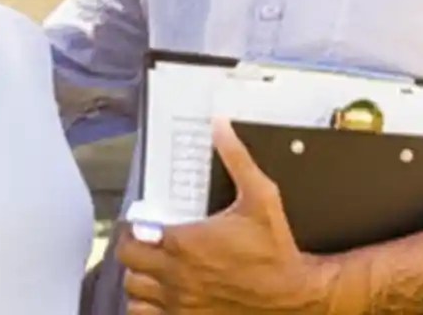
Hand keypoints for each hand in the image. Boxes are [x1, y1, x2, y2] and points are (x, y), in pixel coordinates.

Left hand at [116, 120, 339, 313]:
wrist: (294, 294)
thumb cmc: (275, 249)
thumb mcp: (261, 196)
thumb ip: (237, 159)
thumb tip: (221, 126)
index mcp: (183, 242)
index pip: (132, 236)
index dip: (134, 230)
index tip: (145, 226)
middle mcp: (175, 275)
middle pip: (128, 263)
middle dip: (134, 252)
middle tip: (147, 246)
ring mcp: (179, 303)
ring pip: (134, 293)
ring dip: (139, 280)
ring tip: (153, 270)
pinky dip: (147, 307)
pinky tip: (161, 297)